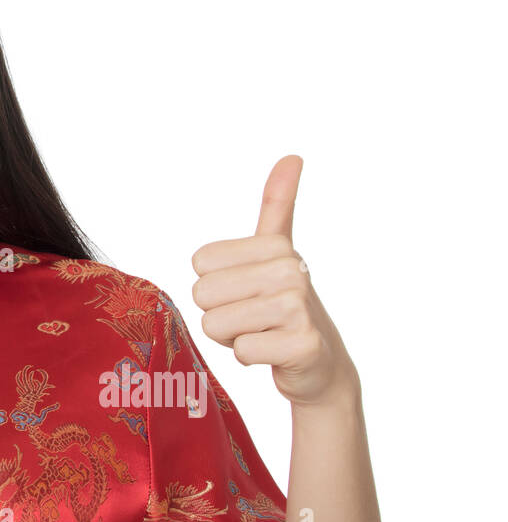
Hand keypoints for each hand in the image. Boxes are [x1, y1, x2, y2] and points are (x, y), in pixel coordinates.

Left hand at [189, 155, 357, 408]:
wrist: (322, 365)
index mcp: (275, 246)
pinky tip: (275, 352)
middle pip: (203, 294)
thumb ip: (278, 204)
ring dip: (233, 337)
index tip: (248, 292)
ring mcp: (300, 307)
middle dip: (220, 314)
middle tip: (254, 318)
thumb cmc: (285, 308)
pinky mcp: (303, 344)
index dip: (215, 286)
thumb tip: (292, 156)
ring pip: (216, 323)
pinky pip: (240, 350)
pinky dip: (250, 357)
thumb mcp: (277, 252)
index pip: (199, 264)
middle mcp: (291, 270)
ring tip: (264, 333)